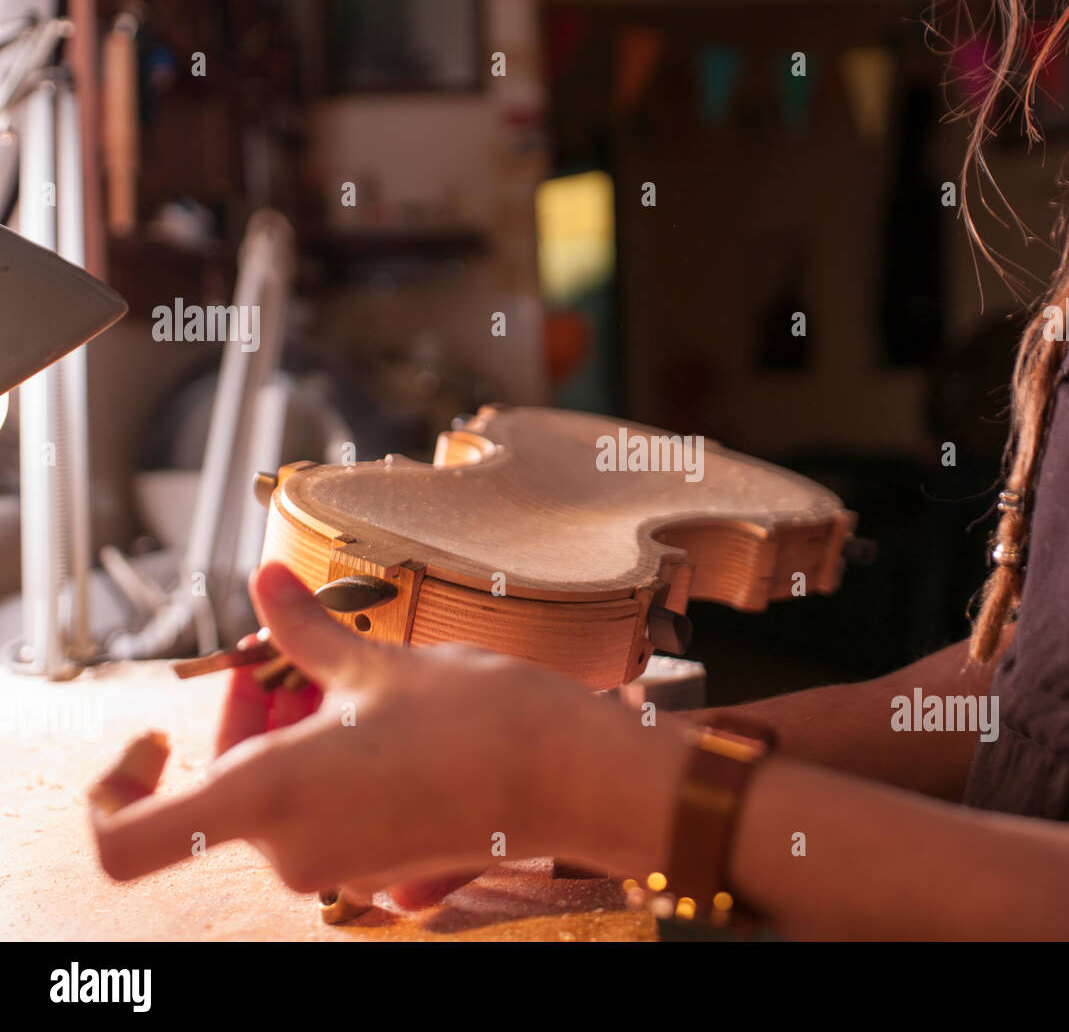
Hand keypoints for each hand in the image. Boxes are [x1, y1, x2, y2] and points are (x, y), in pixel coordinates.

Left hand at [90, 562, 678, 898]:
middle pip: (221, 791)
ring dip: (293, 738)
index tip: (157, 729)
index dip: (118, 784)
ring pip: (275, 801)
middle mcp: (290, 848)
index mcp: (269, 796)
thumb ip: (302, 629)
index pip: (125, 839)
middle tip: (291, 658)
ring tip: (347, 677)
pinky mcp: (378, 869)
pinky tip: (380, 718)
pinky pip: (325, 820)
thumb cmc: (478, 719)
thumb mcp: (376, 661)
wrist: (570, 776)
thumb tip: (262, 579)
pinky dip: (331, 770)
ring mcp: (336, 867)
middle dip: (246, 721)